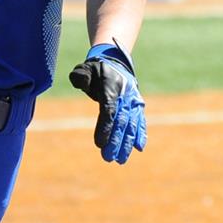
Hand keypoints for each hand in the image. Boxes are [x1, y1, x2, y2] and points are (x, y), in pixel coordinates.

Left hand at [67, 42, 144, 163]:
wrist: (116, 63)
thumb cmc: (96, 70)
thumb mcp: (85, 69)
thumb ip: (81, 76)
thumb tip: (82, 83)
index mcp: (111, 87)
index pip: (109, 110)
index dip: (105, 128)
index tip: (100, 144)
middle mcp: (125, 96)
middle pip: (121, 122)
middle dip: (115, 141)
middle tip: (108, 157)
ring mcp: (133, 101)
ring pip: (131, 124)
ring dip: (127, 143)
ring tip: (120, 159)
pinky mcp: (137, 106)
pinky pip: (140, 121)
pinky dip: (140, 134)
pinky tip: (139, 148)